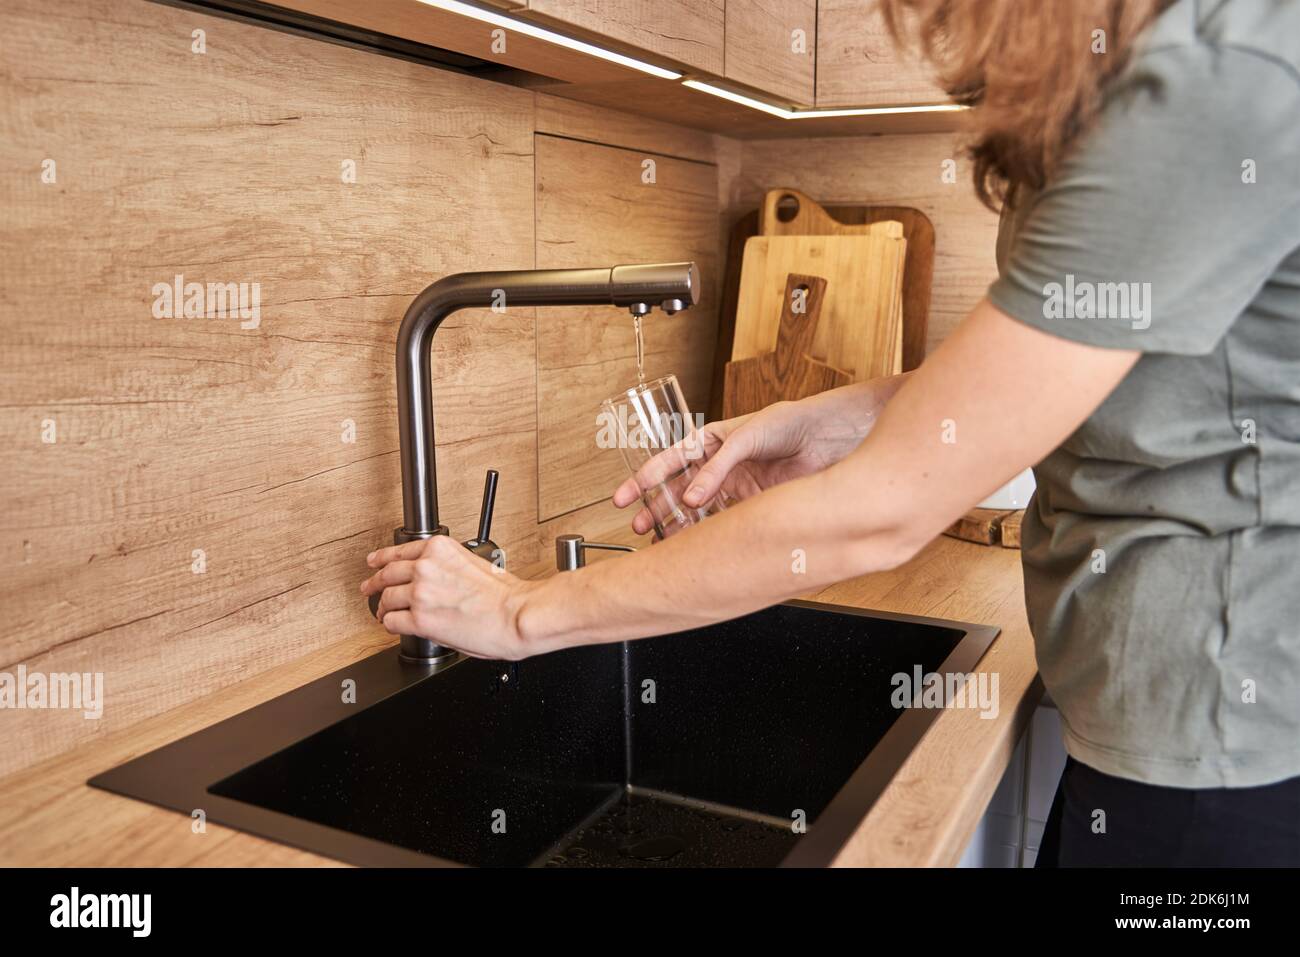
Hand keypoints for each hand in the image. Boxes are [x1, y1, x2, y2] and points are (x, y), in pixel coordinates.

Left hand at [359, 536, 540, 660]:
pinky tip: (395, 626)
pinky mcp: (420, 620)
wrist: (516, 615)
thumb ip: (446, 566)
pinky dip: (391, 625)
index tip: (375, 561)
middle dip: (374, 582)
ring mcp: (420, 594)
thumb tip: (434, 579)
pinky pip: (392, 622)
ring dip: (383, 607)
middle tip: (368, 588)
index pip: (399, 551)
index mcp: (440, 549)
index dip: (382, 558)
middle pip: (387, 574)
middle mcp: (426, 567)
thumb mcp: (473, 561)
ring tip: (384, 613)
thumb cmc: (505, 595)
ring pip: (386, 599)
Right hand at [613, 383, 892, 536]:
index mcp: (709, 442)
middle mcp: (718, 466)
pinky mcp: (754, 503)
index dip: (644, 479)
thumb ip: (717, 469)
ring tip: (660, 541)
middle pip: (678, 490)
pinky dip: (708, 533)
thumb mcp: (746, 439)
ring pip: (698, 510)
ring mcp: (734, 486)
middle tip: (638, 527)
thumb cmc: (789, 423)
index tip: (623, 497)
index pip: (669, 461)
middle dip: (655, 509)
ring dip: (679, 525)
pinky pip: (725, 521)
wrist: (829, 437)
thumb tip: (691, 497)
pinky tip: (695, 545)